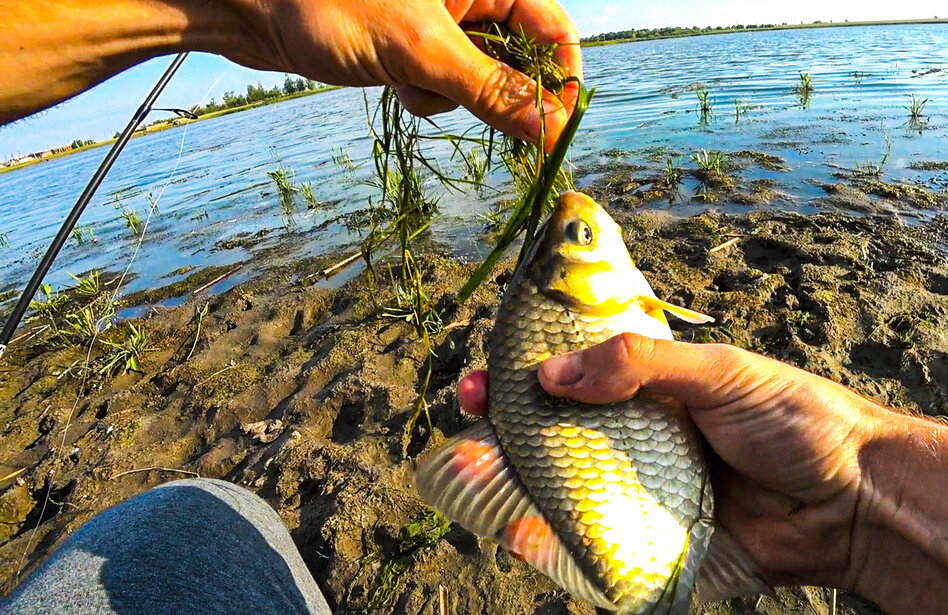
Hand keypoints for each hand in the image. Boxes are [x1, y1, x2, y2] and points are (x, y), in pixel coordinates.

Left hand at [225, 0, 580, 147]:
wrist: (249, 5)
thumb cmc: (328, 5)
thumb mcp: (420, 50)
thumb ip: (492, 90)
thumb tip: (551, 129)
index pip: (553, 30)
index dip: (560, 81)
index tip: (553, 129)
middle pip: (519, 57)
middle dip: (496, 91)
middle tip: (469, 109)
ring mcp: (439, 21)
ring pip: (480, 77)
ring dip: (451, 95)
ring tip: (408, 83)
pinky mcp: (411, 45)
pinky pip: (443, 82)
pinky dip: (424, 93)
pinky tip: (392, 84)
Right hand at [458, 333, 887, 588]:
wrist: (852, 505)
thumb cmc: (796, 421)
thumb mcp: (720, 373)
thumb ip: (640, 367)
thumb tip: (551, 374)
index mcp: (655, 380)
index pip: (575, 364)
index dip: (525, 365)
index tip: (486, 372)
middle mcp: (640, 430)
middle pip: (555, 425)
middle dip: (503, 423)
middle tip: (467, 421)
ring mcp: (643, 485)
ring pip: (564, 480)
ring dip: (513, 476)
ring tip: (472, 469)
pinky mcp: (653, 537)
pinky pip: (592, 535)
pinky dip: (550, 532)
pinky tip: (516, 526)